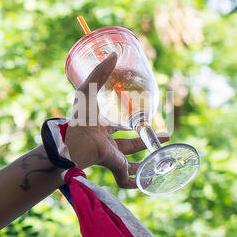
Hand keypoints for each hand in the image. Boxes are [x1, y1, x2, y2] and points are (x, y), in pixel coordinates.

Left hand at [63, 54, 168, 190]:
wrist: (72, 140)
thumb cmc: (77, 116)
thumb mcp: (88, 90)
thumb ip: (100, 72)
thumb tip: (113, 54)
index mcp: (100, 128)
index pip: (117, 128)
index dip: (130, 125)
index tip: (143, 121)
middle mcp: (105, 144)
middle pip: (128, 146)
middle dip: (145, 141)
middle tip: (164, 136)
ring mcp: (110, 157)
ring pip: (131, 163)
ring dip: (147, 161)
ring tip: (164, 156)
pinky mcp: (114, 167)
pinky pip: (126, 180)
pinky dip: (138, 182)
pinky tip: (149, 182)